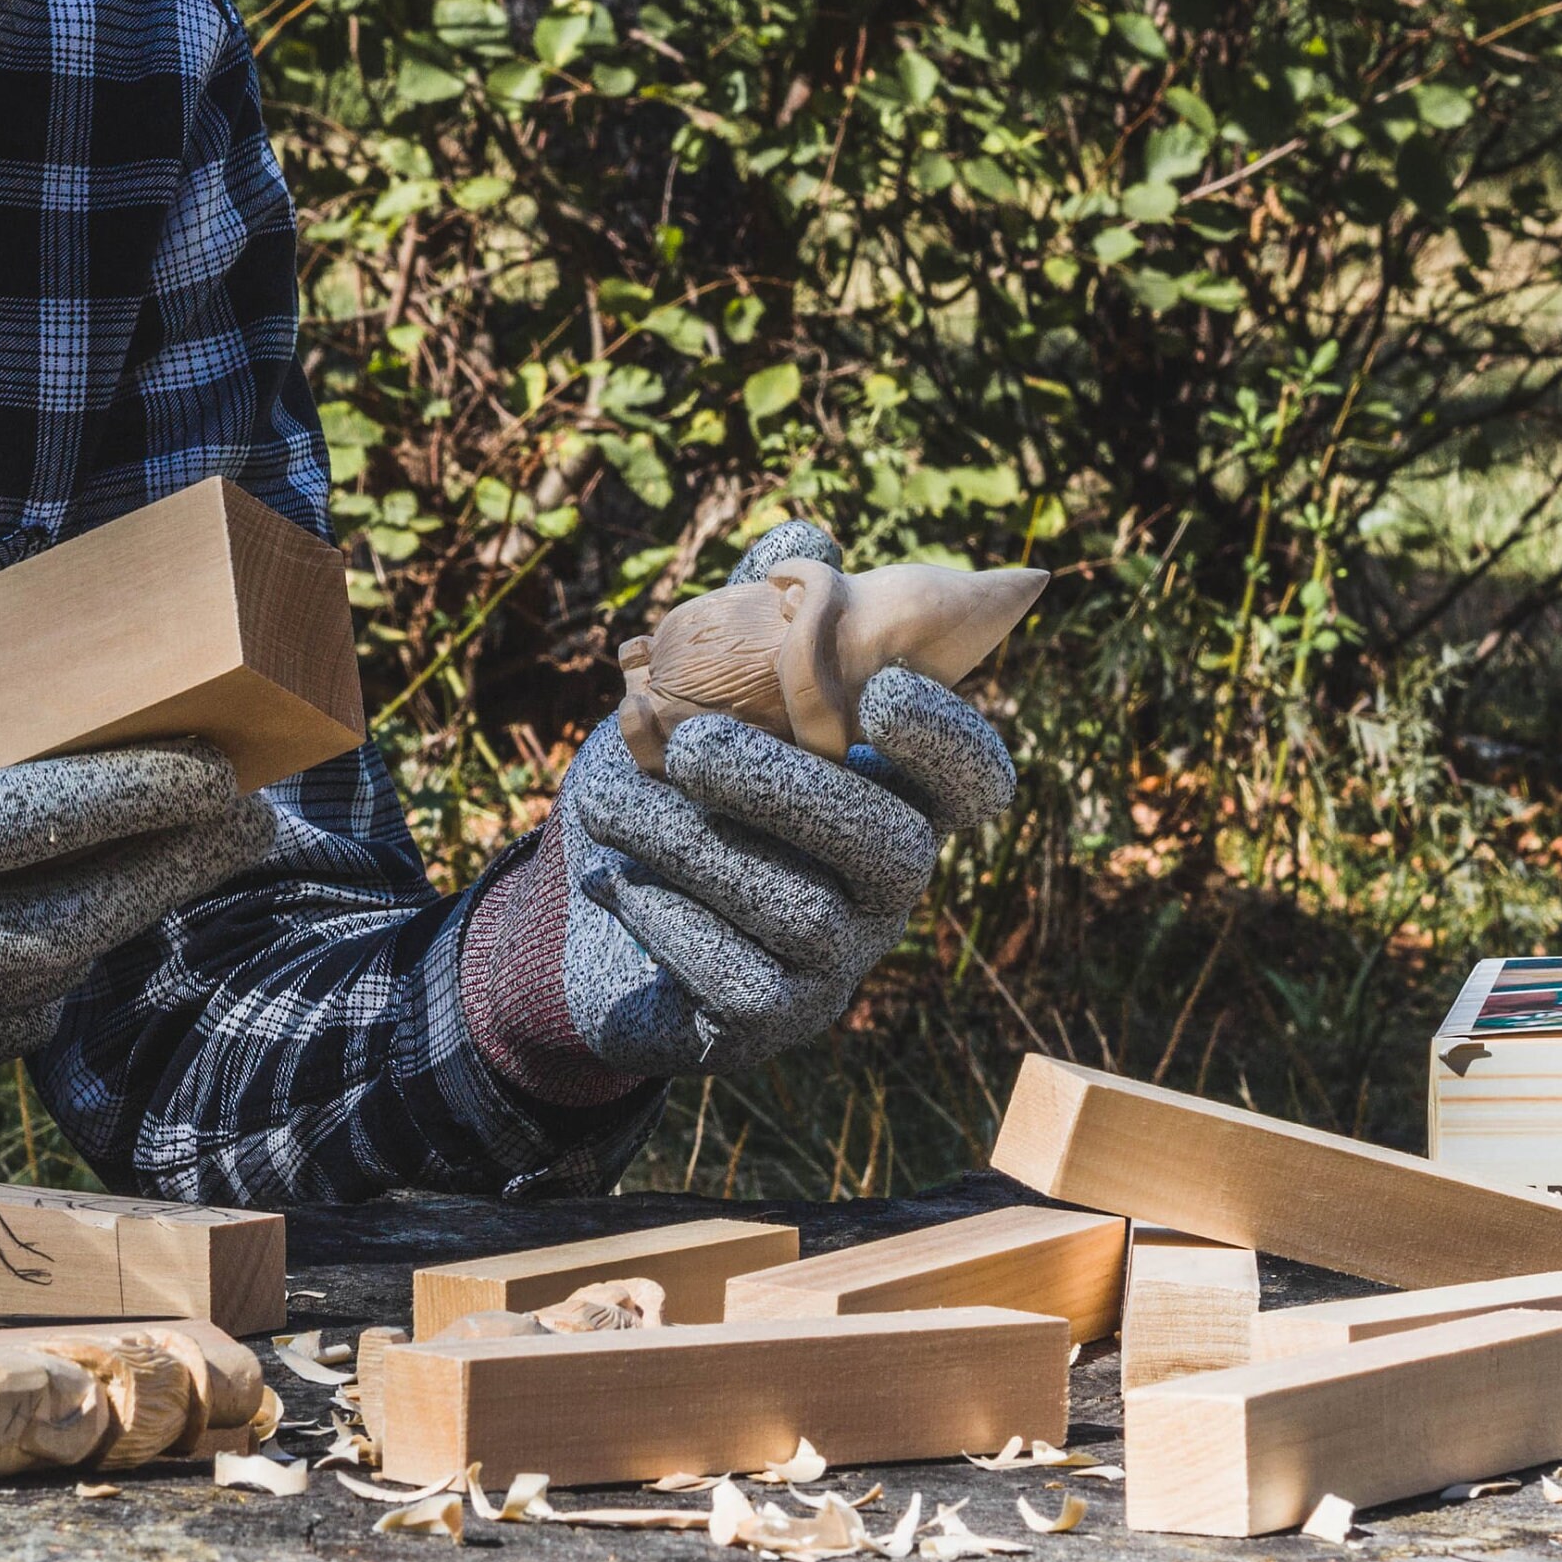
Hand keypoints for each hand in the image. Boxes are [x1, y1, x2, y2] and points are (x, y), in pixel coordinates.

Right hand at [0, 541, 275, 1123]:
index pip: (54, 819)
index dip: (158, 791)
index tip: (230, 764)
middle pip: (93, 912)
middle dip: (186, 863)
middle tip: (260, 817)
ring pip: (59, 976)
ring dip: (125, 919)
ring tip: (183, 859)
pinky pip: (7, 1027)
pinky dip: (54, 972)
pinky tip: (74, 923)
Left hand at [460, 522, 1016, 1090]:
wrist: (589, 924)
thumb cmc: (671, 795)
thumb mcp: (705, 698)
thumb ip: (758, 618)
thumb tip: (804, 539)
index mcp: (892, 797)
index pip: (973, 780)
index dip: (948, 739)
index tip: (884, 691)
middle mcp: (886, 888)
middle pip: (889, 848)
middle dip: (789, 790)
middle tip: (687, 747)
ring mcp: (835, 964)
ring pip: (799, 912)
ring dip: (693, 846)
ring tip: (607, 799)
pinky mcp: (768, 1022)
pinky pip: (737, 981)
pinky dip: (671, 922)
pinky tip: (616, 880)